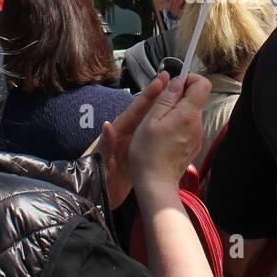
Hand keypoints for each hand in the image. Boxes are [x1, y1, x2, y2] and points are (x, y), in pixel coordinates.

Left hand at [98, 72, 168, 206]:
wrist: (94, 197)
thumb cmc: (95, 178)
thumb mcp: (100, 162)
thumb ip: (104, 145)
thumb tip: (108, 125)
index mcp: (118, 133)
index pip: (135, 110)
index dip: (148, 95)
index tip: (162, 80)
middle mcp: (127, 134)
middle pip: (147, 112)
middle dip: (160, 97)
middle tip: (176, 81)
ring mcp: (134, 144)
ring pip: (153, 124)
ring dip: (165, 111)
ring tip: (181, 98)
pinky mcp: (139, 155)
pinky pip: (154, 139)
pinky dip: (165, 130)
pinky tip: (178, 126)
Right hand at [126, 73, 210, 195]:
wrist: (156, 182)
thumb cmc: (148, 151)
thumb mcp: (151, 120)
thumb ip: (166, 98)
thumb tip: (177, 81)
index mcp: (188, 113)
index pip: (203, 84)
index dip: (189, 79)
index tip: (173, 85)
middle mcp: (198, 123)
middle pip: (196, 98)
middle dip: (179, 96)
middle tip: (159, 106)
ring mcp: (197, 135)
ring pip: (191, 113)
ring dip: (177, 112)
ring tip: (159, 123)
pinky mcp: (194, 145)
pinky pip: (189, 127)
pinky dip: (178, 125)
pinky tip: (164, 136)